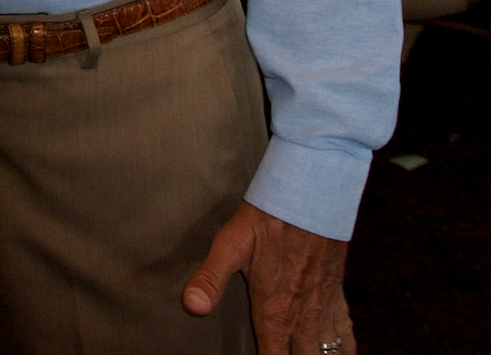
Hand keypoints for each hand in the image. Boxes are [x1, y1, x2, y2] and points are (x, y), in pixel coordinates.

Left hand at [183, 201, 352, 353]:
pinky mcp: (337, 297)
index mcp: (274, 312)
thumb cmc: (267, 221)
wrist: (311, 199)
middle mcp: (302, 317)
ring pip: (327, 353)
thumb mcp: (229, 245)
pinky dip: (344, 352)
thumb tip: (191, 305)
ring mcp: (323, 309)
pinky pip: (347, 336)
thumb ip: (210, 278)